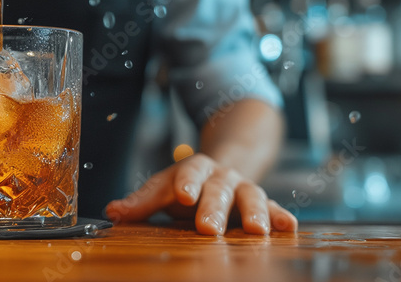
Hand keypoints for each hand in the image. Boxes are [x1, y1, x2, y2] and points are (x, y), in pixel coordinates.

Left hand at [105, 153, 297, 235]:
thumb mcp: (162, 188)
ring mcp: (243, 188)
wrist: (222, 169)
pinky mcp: (262, 204)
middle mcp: (221, 176)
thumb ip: (140, 202)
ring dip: (254, 213)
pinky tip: (288, 228)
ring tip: (256, 230)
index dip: (185, 184)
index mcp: (194, 169)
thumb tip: (112, 211)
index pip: (188, 174)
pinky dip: (281, 217)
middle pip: (218, 190)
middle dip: (214, 208)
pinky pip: (274, 209)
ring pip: (251, 196)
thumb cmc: (186, 185)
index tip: (182, 196)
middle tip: (208, 228)